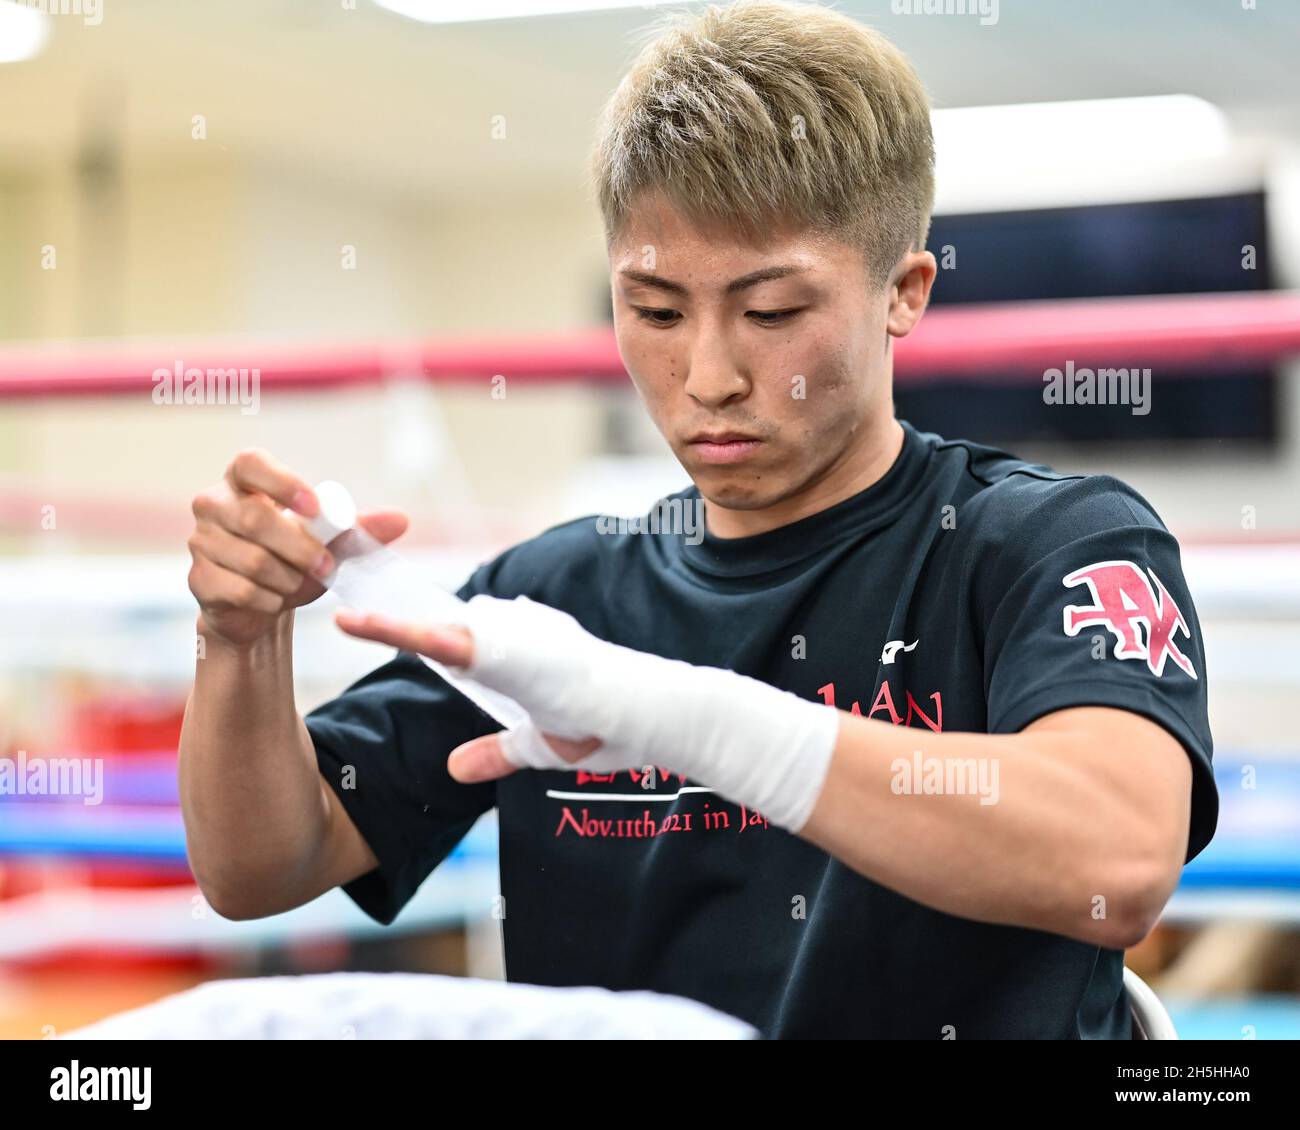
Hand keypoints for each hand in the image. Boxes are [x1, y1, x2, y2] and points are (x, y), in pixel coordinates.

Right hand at [188, 449, 407, 647]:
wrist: (261, 604)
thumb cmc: (294, 559)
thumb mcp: (330, 542)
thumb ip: (361, 529)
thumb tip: (402, 520)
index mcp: (244, 482)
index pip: (251, 464)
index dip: (282, 483)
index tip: (315, 508)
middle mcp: (214, 504)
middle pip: (254, 519)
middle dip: (300, 547)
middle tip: (326, 565)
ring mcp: (201, 541)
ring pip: (252, 560)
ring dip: (288, 578)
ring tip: (298, 582)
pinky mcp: (198, 578)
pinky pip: (240, 590)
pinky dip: (270, 599)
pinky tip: (276, 599)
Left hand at [334, 595, 841, 835]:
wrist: (657, 716)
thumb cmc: (612, 725)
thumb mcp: (541, 747)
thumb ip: (496, 752)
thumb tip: (454, 768)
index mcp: (509, 656)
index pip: (443, 636)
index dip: (398, 625)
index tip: (353, 611)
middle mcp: (506, 638)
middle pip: (428, 619)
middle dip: (375, 603)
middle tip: (322, 568)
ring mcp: (508, 642)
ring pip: (425, 624)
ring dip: (373, 612)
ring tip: (319, 593)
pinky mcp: (512, 655)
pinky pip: (446, 641)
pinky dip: (402, 631)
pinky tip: (358, 622)